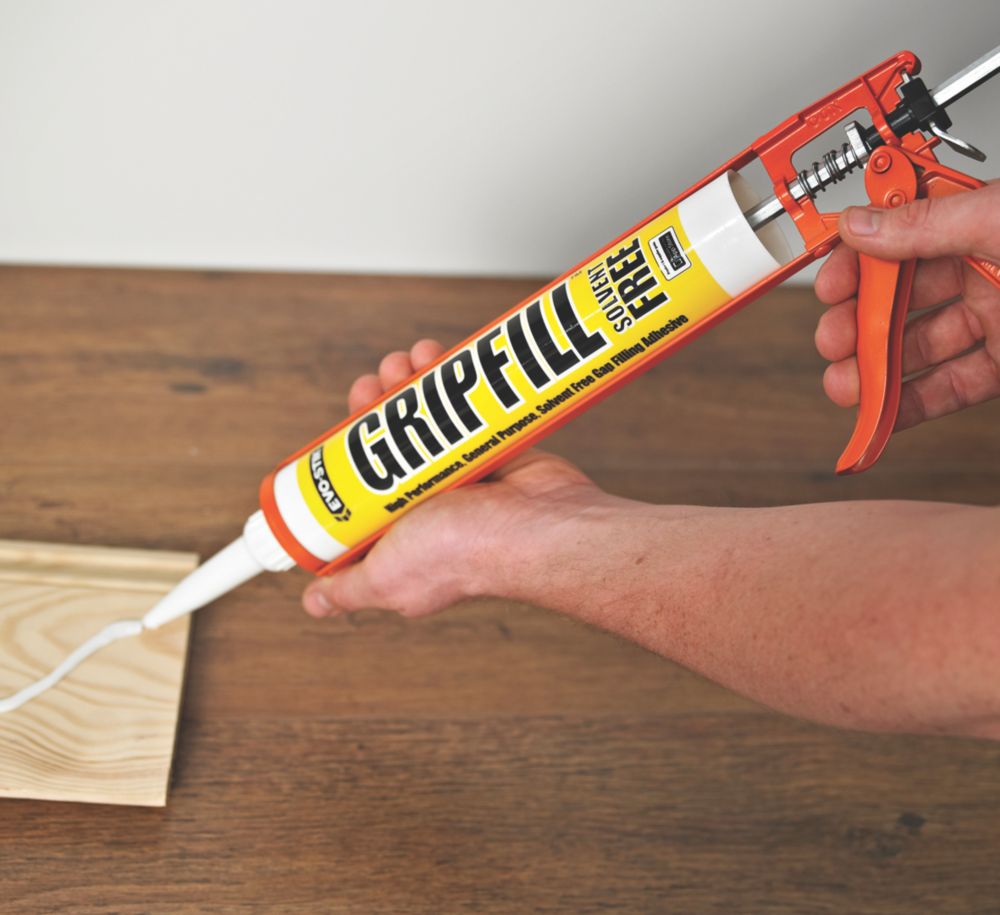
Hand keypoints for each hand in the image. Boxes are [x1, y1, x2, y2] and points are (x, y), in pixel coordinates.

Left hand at [302, 339, 602, 618]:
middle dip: (374, 407)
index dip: (345, 454)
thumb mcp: (387, 578)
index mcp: (399, 537)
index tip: (338, 429)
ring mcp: (459, 475)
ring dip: (404, 382)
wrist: (538, 526)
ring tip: (400, 364)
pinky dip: (445, 375)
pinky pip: (460, 404)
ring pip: (421, 417)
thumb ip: (349, 589)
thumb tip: (313, 603)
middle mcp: (427, 506)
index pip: (358, 490)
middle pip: (387, 443)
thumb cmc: (463, 555)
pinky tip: (431, 355)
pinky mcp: (488, 447)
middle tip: (371, 386)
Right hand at [814, 181, 999, 429]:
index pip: (900, 234)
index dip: (857, 261)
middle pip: (899, 296)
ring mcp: (994, 318)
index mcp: (979, 222)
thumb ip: (928, 222)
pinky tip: (883, 412)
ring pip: (916, 346)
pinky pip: (950, 387)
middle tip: (832, 340)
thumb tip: (859, 225)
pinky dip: (912, 405)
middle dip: (856, 322)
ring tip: (843, 385)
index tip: (829, 286)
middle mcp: (983, 267)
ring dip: (873, 369)